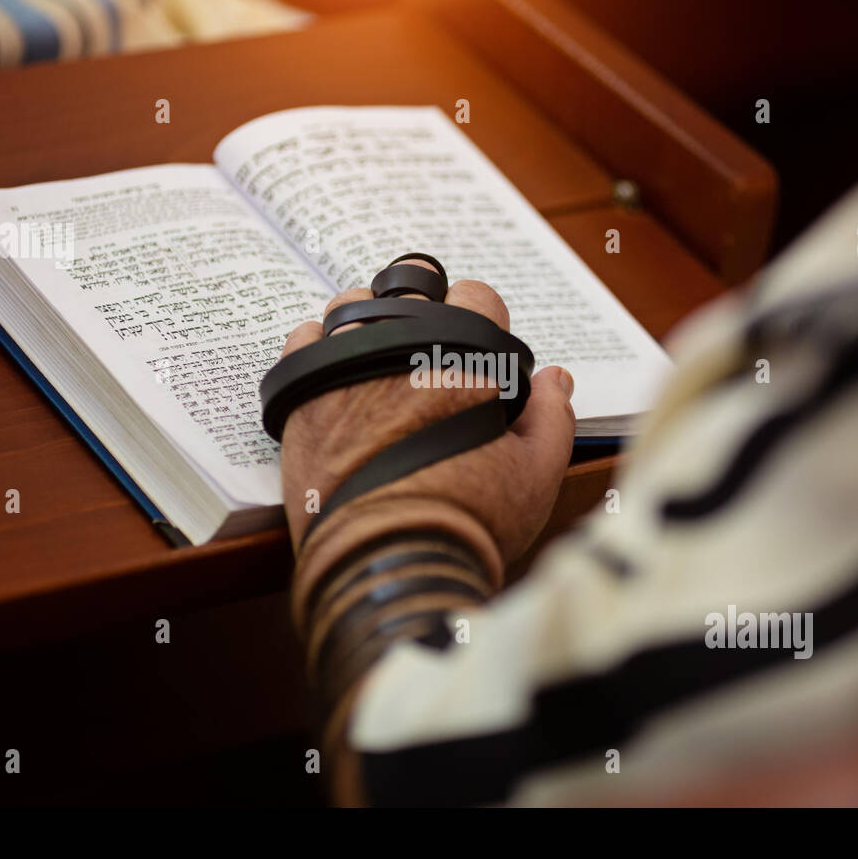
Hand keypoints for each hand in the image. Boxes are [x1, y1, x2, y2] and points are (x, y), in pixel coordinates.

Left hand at [277, 263, 576, 566]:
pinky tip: (337, 379)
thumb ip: (554, 416)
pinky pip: (303, 340)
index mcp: (464, 357)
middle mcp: (401, 350)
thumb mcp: (537, 475)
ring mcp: (344, 368)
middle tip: (428, 362)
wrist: (388, 565)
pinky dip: (319, 348)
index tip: (475, 356)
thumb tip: (555, 378)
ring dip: (370, 327)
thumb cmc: (468, 522)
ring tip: (379, 369)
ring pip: (354, 309)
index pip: (477, 296)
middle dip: (424, 317)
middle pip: (411, 293)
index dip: (482, 322)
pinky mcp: (302, 397)